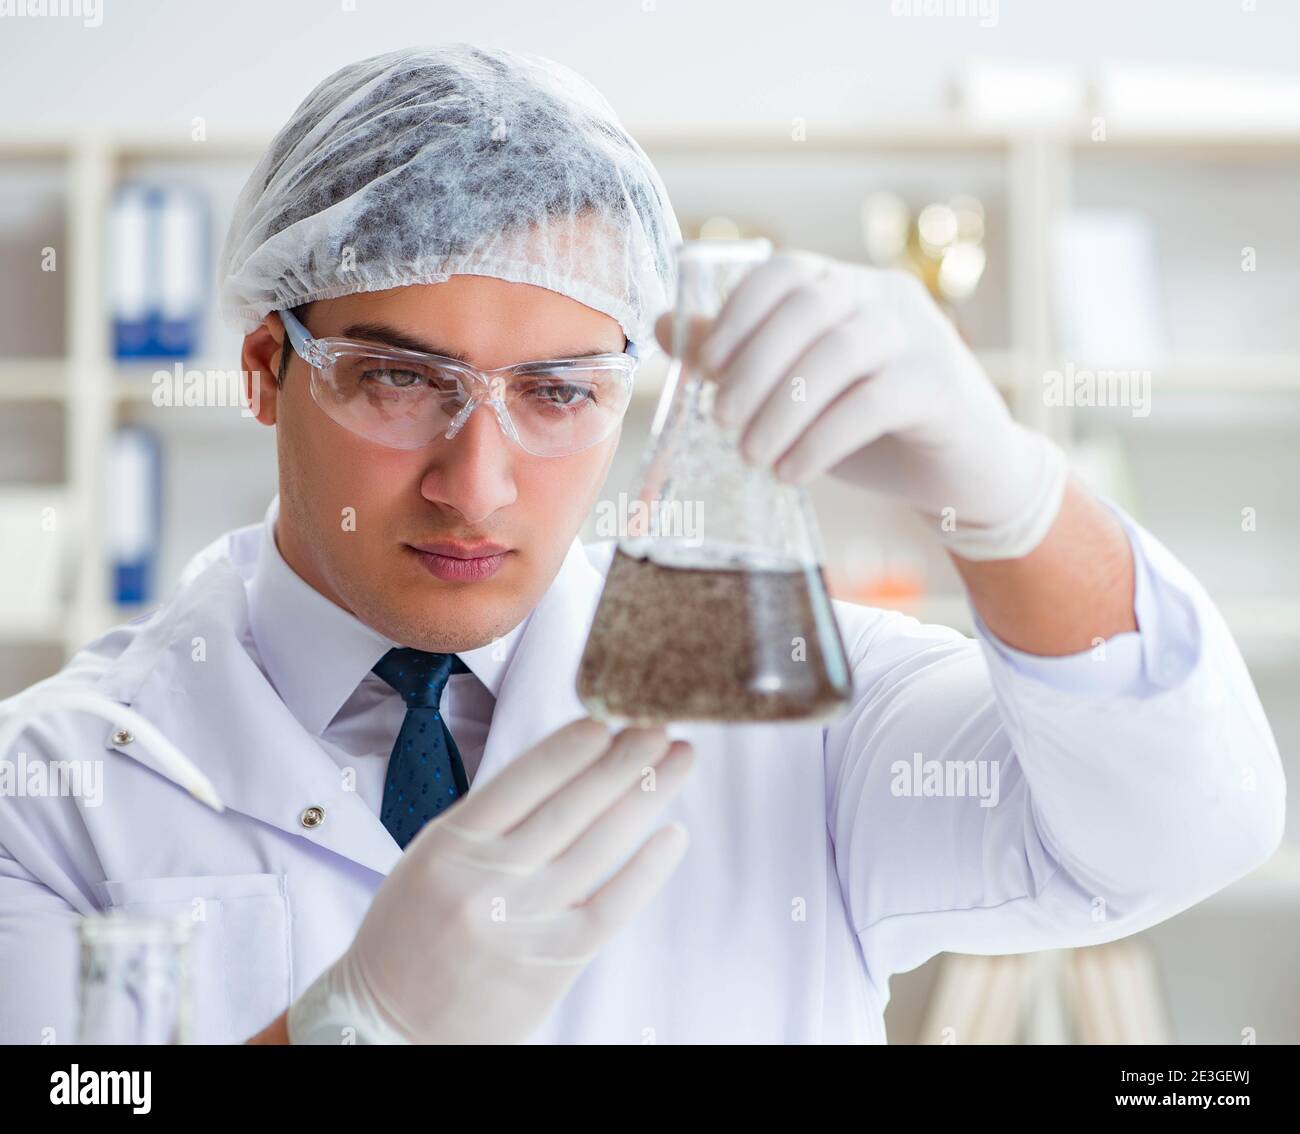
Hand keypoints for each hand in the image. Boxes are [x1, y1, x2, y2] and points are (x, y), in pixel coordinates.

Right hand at [288, 718, 693, 1043]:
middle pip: (569, 806)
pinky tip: (673, 836)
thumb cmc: (412, 932)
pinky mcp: (551, 964)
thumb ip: (491, 818)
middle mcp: (486, 880)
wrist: (389, 1026)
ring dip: (645, 798)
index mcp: (450, 844)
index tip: (606, 720)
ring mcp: (521, 923)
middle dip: (623, 760)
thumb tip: (568, 767)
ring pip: (598, 848)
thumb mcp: (431, 857)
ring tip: (679, 762)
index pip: (521, 780)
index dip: (569, 747)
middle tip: (659, 726)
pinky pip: (610, 908)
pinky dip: (646, 870)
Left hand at [657, 250, 1068, 560]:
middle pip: (807, 308)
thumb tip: (667, 327)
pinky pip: (871, 404)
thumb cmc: (875, 426)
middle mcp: (884, 299)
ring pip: (837, 354)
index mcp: (847, 287)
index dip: (737, 314)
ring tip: (750, 455)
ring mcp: (919, 338)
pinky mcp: (941, 388)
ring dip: (780, 410)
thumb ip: (741, 354)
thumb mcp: (802, 389)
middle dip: (751, 367)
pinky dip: (819, 440)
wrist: (970, 471)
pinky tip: (791, 472)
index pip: (784, 272)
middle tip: (720, 421)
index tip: (705, 368)